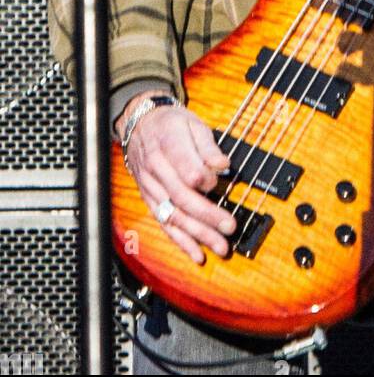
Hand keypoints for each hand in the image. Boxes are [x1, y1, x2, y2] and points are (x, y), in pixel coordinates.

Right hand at [118, 92, 235, 264]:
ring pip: (173, 215)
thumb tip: (223, 164)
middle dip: (207, 216)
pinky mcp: (150, 199)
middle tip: (229, 226)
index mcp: (168, 145)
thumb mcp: (193, 123)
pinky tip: (197, 253)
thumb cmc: (171, 124)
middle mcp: (156, 169)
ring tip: (220, 246)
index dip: (205, 180)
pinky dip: (180, 241)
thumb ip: (208, 146)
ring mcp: (151, 187)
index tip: (219, 181)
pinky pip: (164, 223)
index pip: (187, 170)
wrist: (140, 125)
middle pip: (182, 197)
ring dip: (197, 234)